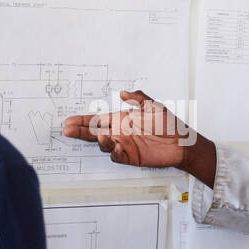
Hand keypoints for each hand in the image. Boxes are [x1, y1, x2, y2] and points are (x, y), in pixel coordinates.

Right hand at [62, 90, 191, 169]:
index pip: (96, 120)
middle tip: (67, 130)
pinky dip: (114, 152)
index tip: (69, 120)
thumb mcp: (153, 105)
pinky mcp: (130, 157)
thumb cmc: (168, 123)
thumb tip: (123, 92)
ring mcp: (123, 145)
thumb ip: (137, 98)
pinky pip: (117, 156)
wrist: (181, 142)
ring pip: (104, 145)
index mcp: (120, 119)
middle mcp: (118, 132)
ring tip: (101, 137)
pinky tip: (116, 146)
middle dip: (79, 131)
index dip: (82, 121)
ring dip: (100, 141)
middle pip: (93, 133)